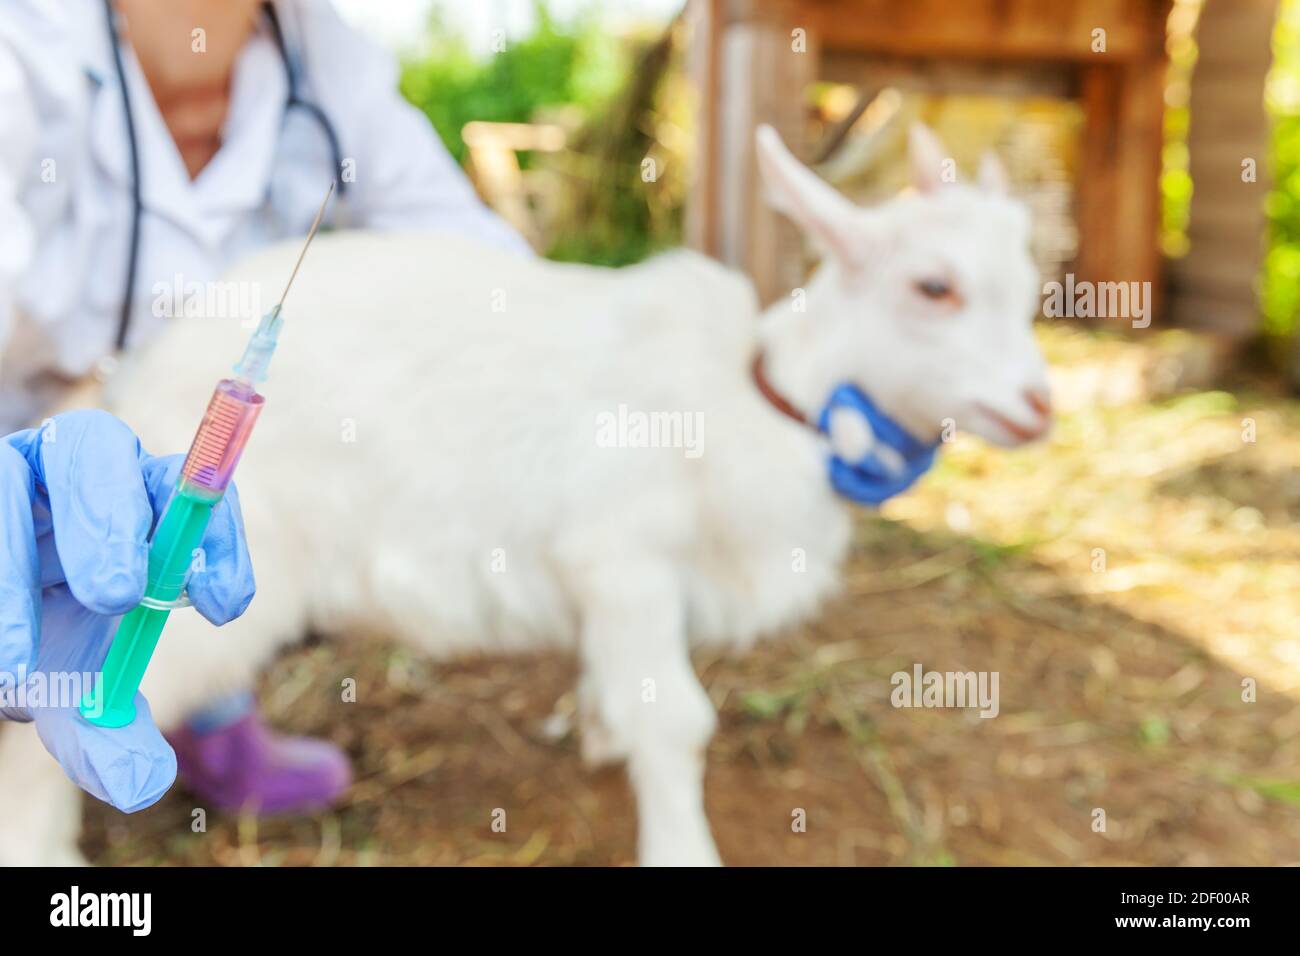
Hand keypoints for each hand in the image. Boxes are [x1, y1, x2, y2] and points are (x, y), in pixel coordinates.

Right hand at [0, 410, 254, 811]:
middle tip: (121, 597)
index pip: (190, 495)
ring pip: (36, 459)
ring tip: (49, 639)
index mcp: (138, 506)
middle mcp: (78, 473)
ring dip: (54, 542)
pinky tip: (9, 647)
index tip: (226, 609)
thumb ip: (111, 739)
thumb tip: (141, 784)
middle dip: (117, 520)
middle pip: (105, 452)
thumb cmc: (40, 653)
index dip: (217, 542)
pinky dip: (0, 572)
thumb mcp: (76, 702)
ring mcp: (16, 472)